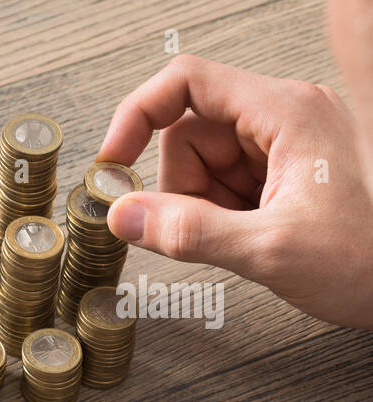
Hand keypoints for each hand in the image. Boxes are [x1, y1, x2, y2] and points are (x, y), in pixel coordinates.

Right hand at [97, 54, 372, 328]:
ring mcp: (280, 147)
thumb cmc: (368, 260)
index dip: (137, 115)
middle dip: (181, 188)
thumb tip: (123, 215)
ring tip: (241, 237)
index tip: (114, 162)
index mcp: (286, 112)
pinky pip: (217, 188)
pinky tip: (247, 238)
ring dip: (199, 208)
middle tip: (209, 228)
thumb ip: (188, 233)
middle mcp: (283, 119)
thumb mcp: (269, 251)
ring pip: (197, 166)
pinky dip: (216, 218)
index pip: (187, 82)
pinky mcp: (277, 175)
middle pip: (186, 134)